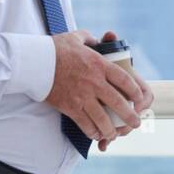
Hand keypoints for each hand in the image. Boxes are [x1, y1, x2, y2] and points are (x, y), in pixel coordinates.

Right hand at [46, 29, 146, 148]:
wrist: (34, 62)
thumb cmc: (54, 48)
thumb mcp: (76, 38)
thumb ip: (90, 40)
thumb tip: (96, 40)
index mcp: (99, 65)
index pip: (124, 80)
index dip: (135, 91)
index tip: (140, 98)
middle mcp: (94, 82)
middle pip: (118, 102)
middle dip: (129, 115)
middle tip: (136, 123)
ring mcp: (82, 96)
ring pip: (102, 118)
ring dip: (111, 129)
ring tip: (116, 134)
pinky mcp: (70, 107)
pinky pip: (85, 124)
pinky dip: (92, 131)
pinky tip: (96, 135)